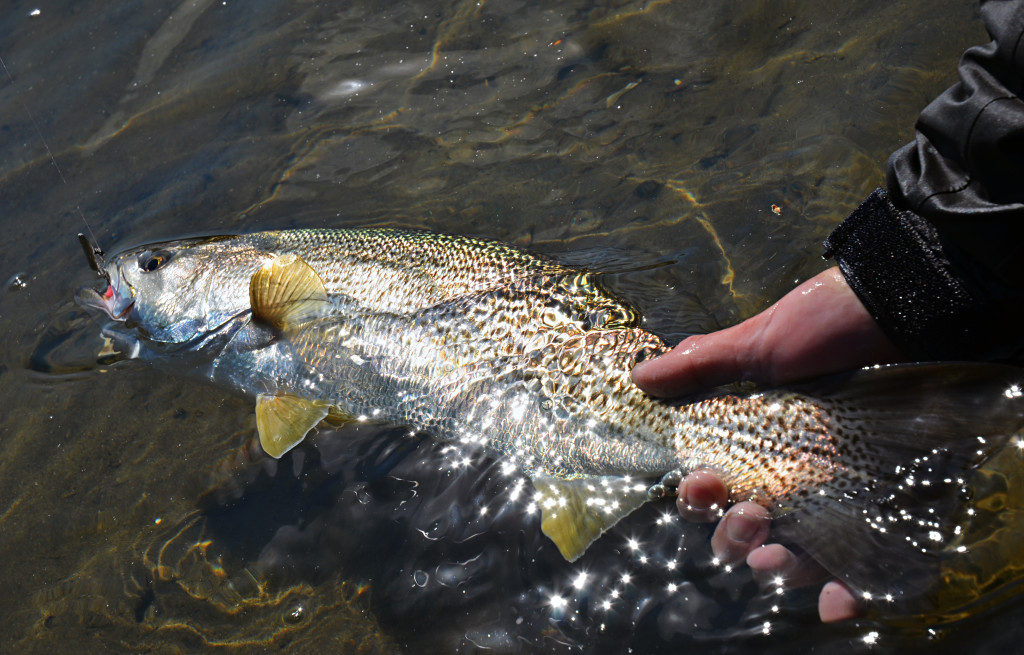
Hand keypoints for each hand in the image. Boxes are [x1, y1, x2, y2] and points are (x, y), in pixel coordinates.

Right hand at [632, 266, 904, 621]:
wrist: (903, 312)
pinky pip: (860, 569)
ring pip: (795, 558)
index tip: (703, 483)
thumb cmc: (825, 324)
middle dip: (733, 538)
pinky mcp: (881, 512)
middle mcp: (790, 477)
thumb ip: (702, 364)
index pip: (713, 491)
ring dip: (776, 566)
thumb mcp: (759, 341)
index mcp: (754, 442)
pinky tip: (836, 602)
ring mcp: (836, 498)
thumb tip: (640, 377)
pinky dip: (843, 595)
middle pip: (746, 533)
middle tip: (750, 514)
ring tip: (779, 551)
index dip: (699, 500)